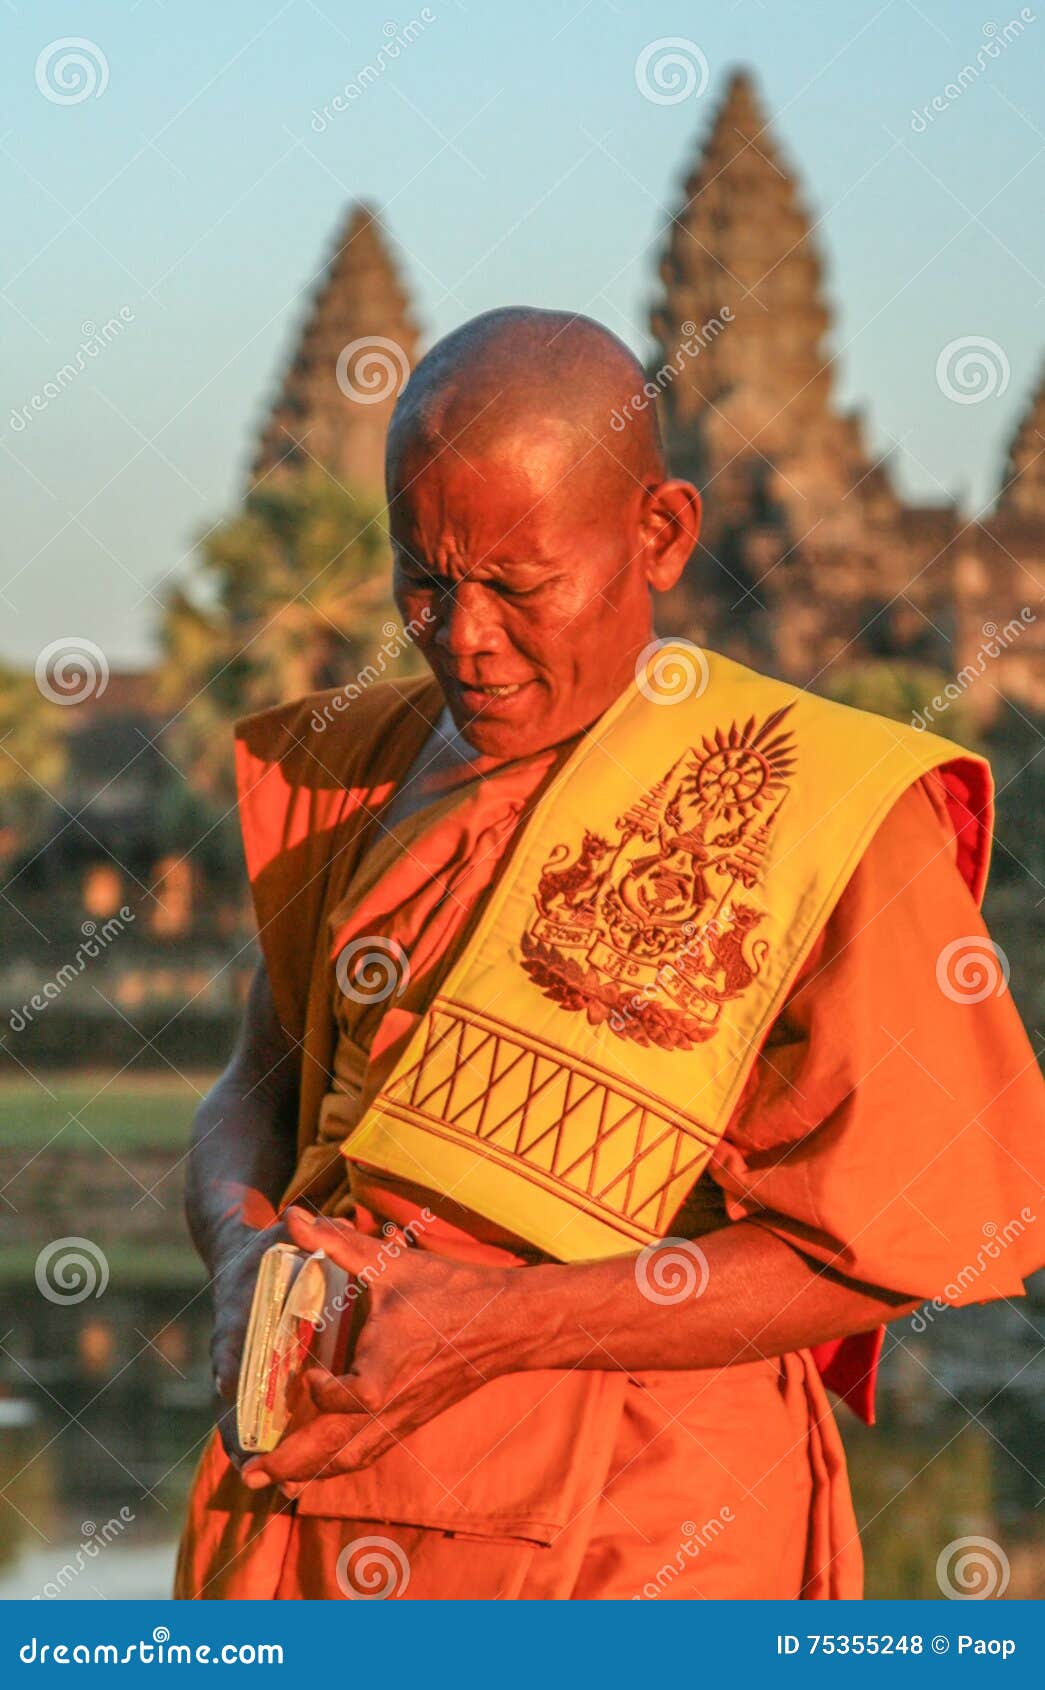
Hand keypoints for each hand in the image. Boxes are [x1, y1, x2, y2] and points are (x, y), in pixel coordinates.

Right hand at [210, 1219, 289, 1467]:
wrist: (235, 1258)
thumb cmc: (262, 1248)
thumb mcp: (275, 1237)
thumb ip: (292, 1231)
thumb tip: (299, 1218)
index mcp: (238, 1312)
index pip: (231, 1340)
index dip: (233, 1364)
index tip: (234, 1387)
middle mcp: (231, 1346)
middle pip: (229, 1394)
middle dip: (237, 1429)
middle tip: (251, 1465)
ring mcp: (235, 1367)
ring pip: (236, 1414)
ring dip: (247, 1448)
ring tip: (267, 1486)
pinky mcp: (245, 1380)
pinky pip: (248, 1417)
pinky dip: (255, 1445)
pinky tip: (277, 1479)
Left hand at [240, 1207, 515, 1493]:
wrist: (506, 1323)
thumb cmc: (448, 1292)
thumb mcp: (389, 1265)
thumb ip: (337, 1243)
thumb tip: (292, 1217)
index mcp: (382, 1373)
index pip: (336, 1400)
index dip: (316, 1389)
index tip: (307, 1372)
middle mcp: (389, 1407)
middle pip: (332, 1452)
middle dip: (288, 1466)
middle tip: (248, 1476)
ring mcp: (402, 1419)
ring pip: (351, 1459)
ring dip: (311, 1473)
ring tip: (277, 1483)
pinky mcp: (413, 1420)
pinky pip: (370, 1453)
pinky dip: (341, 1464)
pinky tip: (325, 1465)